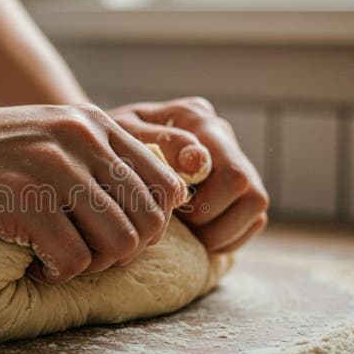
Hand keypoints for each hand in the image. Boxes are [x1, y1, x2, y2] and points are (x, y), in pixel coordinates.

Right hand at [0, 100, 187, 283]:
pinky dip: (57, 275)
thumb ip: (98, 162)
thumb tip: (153, 213)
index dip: (149, 224)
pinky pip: (74, 262)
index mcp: (96, 125)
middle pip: (149, 223)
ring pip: (119, 246)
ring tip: (59, 259)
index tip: (111, 236)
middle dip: (124, 254)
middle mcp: (84, 141)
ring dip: (92, 266)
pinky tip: (34, 263)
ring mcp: (55, 169)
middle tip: (86, 255)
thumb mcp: (51, 137)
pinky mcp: (25, 201)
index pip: (166, 188)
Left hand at [109, 97, 268, 252]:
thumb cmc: (105, 142)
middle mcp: (221, 135)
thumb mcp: (121, 135)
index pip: (231, 174)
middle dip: (213, 221)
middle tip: (178, 223)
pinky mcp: (233, 185)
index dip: (205, 204)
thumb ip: (159, 143)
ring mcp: (232, 159)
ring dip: (222, 232)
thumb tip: (198, 159)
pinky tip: (195, 235)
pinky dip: (227, 237)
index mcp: (197, 117)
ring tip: (186, 230)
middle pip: (252, 194)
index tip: (172, 209)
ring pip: (256, 209)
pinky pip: (252, 220)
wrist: (97, 146)